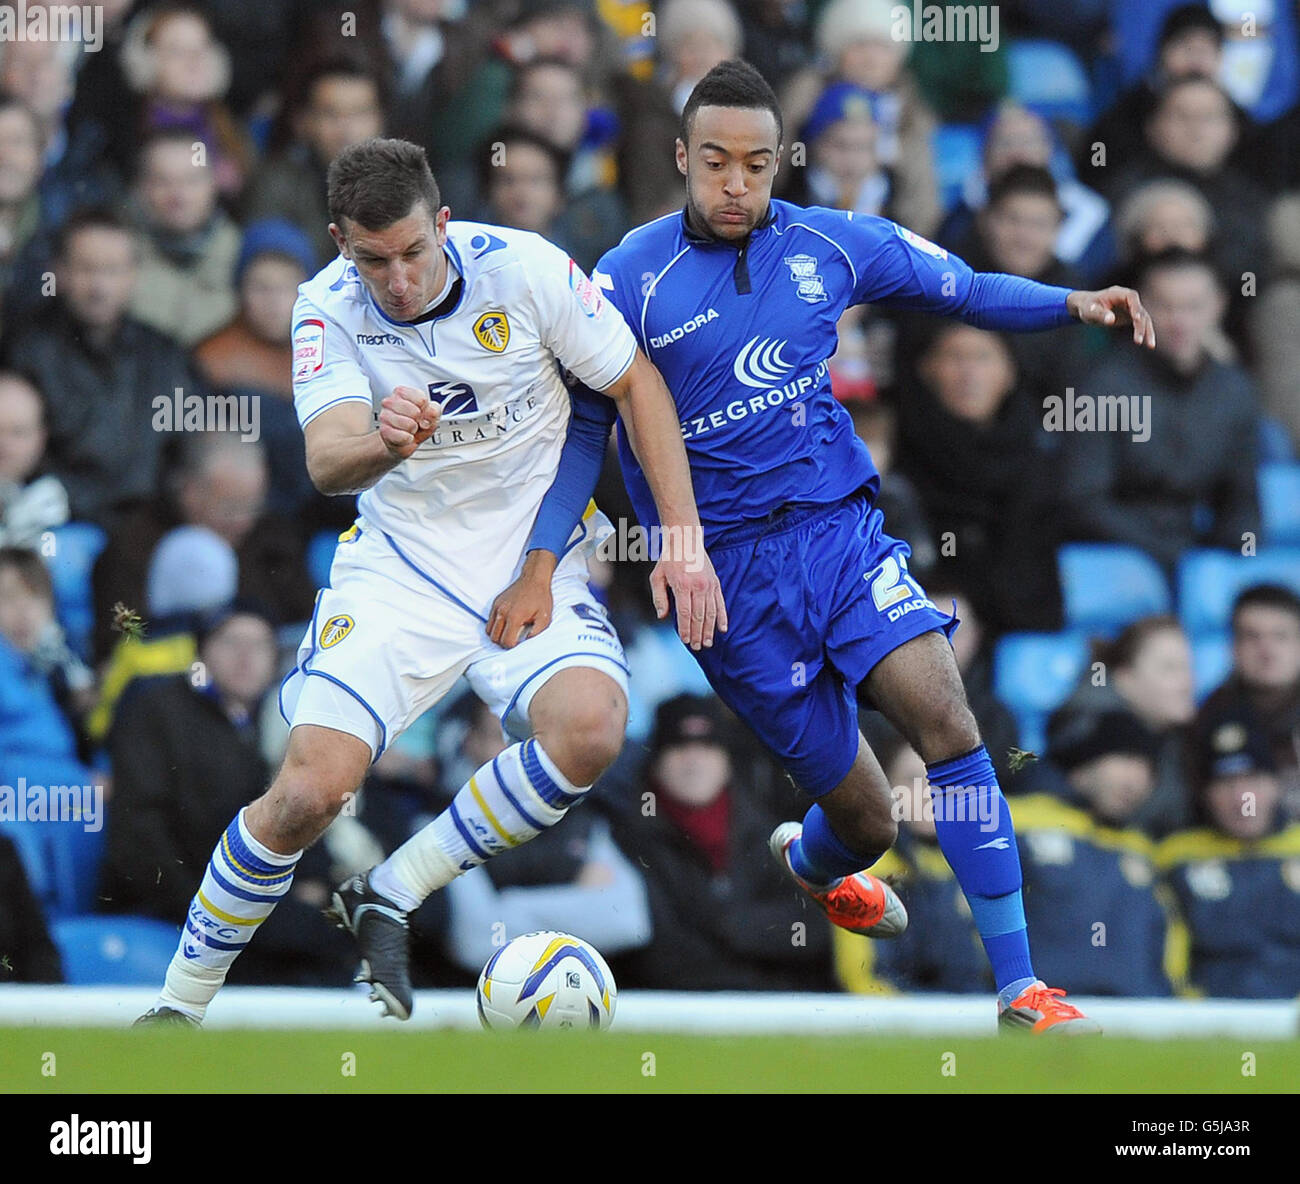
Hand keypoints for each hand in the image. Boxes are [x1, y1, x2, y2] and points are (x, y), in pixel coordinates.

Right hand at [379, 385, 439, 458]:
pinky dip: (408, 439)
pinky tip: (405, 436)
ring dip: (413, 430)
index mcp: (402, 393)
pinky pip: (403, 436)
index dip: (426, 409)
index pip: (421, 399)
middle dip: (419, 421)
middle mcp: (390, 402)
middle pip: (415, 412)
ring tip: (409, 429)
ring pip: (409, 424)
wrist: (403, 442)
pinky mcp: (384, 431)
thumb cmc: (416, 425)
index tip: (423, 412)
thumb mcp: (431, 415)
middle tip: (415, 422)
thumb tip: (428, 416)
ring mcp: (385, 415)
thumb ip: (434, 411)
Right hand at [488, 551, 555, 648]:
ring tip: (509, 633)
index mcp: (514, 617)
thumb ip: (536, 633)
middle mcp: (502, 612)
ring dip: (497, 635)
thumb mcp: (545, 618)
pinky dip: (495, 626)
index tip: (519, 643)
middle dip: (503, 642)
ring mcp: (497, 607)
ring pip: (489, 631)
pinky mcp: (495, 603)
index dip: (512, 646)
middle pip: (494, 638)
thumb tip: (526, 642)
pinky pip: (490, 621)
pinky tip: (506, 624)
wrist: (534, 579)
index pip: (506, 641)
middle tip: (513, 639)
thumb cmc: (541, 598)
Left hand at [649, 526, 727, 650]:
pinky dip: (722, 617)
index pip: (685, 613)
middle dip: (698, 634)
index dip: (685, 629)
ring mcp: (709, 585)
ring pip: (711, 612)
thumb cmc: (669, 559)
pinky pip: (720, 603)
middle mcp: (698, 586)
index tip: (685, 640)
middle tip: (696, 646)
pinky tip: (722, 629)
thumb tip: (662, 616)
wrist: (686, 540)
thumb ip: (659, 597)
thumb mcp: (657, 577)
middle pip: (699, 616)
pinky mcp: (715, 583)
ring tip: (707, 643)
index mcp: (682, 585)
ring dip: (709, 630)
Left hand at [1067, 286, 1155, 347]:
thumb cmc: (1088, 307)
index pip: (1132, 297)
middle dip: (1141, 326)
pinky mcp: (1132, 315)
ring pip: (1144, 319)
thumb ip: (1100, 314)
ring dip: (1147, 332)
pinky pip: (1141, 324)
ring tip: (1150, 346)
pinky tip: (1149, 344)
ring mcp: (1132, 307)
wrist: (1088, 308)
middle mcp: (1128, 299)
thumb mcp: (1090, 311)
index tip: (1138, 319)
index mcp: (1118, 293)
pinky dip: (1145, 333)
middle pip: (1140, 310)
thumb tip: (1111, 320)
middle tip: (1138, 341)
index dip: (1136, 307)